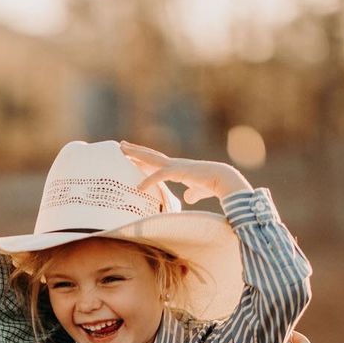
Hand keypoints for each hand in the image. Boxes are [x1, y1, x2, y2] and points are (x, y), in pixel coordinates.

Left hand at [121, 141, 250, 203]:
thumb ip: (192, 193)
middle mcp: (174, 164)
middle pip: (150, 155)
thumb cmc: (212, 185)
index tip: (131, 156)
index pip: (156, 162)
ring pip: (151, 158)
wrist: (223, 179)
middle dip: (135, 150)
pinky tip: (138, 188)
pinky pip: (160, 176)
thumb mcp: (198, 190)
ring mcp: (175, 166)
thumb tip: (188, 198)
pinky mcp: (179, 172)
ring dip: (136, 154)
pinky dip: (148, 181)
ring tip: (122, 150)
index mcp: (176, 168)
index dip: (143, 158)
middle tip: (120, 145)